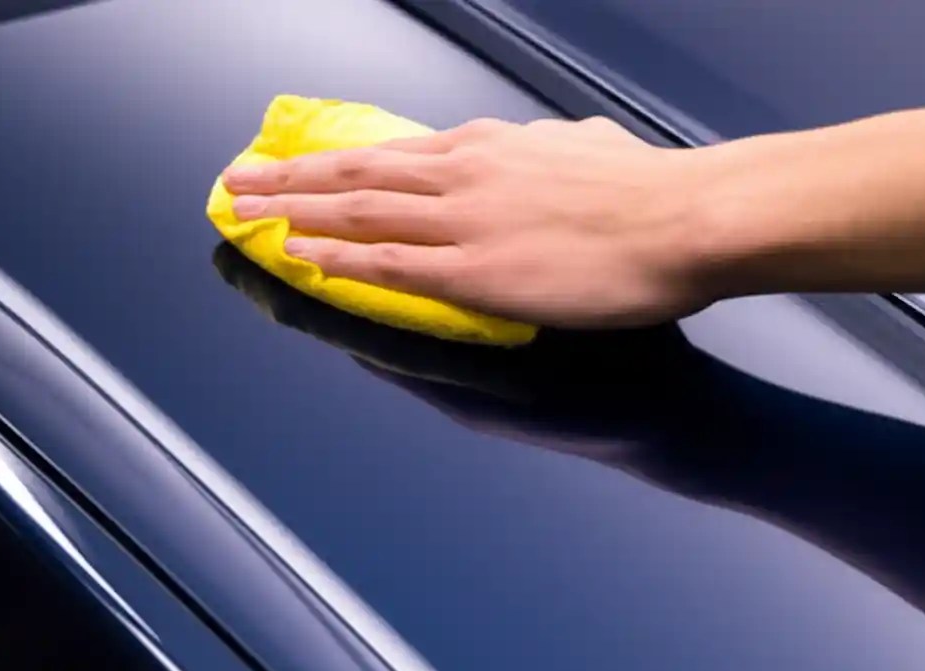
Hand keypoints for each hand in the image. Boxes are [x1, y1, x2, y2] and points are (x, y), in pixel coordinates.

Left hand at [223, 117, 719, 327]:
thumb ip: (556, 147)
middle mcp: (464, 174)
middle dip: (292, 178)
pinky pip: (392, 266)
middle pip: (358, 174)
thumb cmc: (648, 186)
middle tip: (241, 180)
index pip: (396, 152)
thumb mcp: (591, 145)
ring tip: (251, 217)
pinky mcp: (476, 272)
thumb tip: (555, 144)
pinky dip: (342, 262)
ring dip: (298, 214)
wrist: (682, 218)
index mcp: (492, 147)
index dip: (342, 160)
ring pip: (359, 213)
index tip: (304, 163)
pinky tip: (307, 262)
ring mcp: (464, 222)